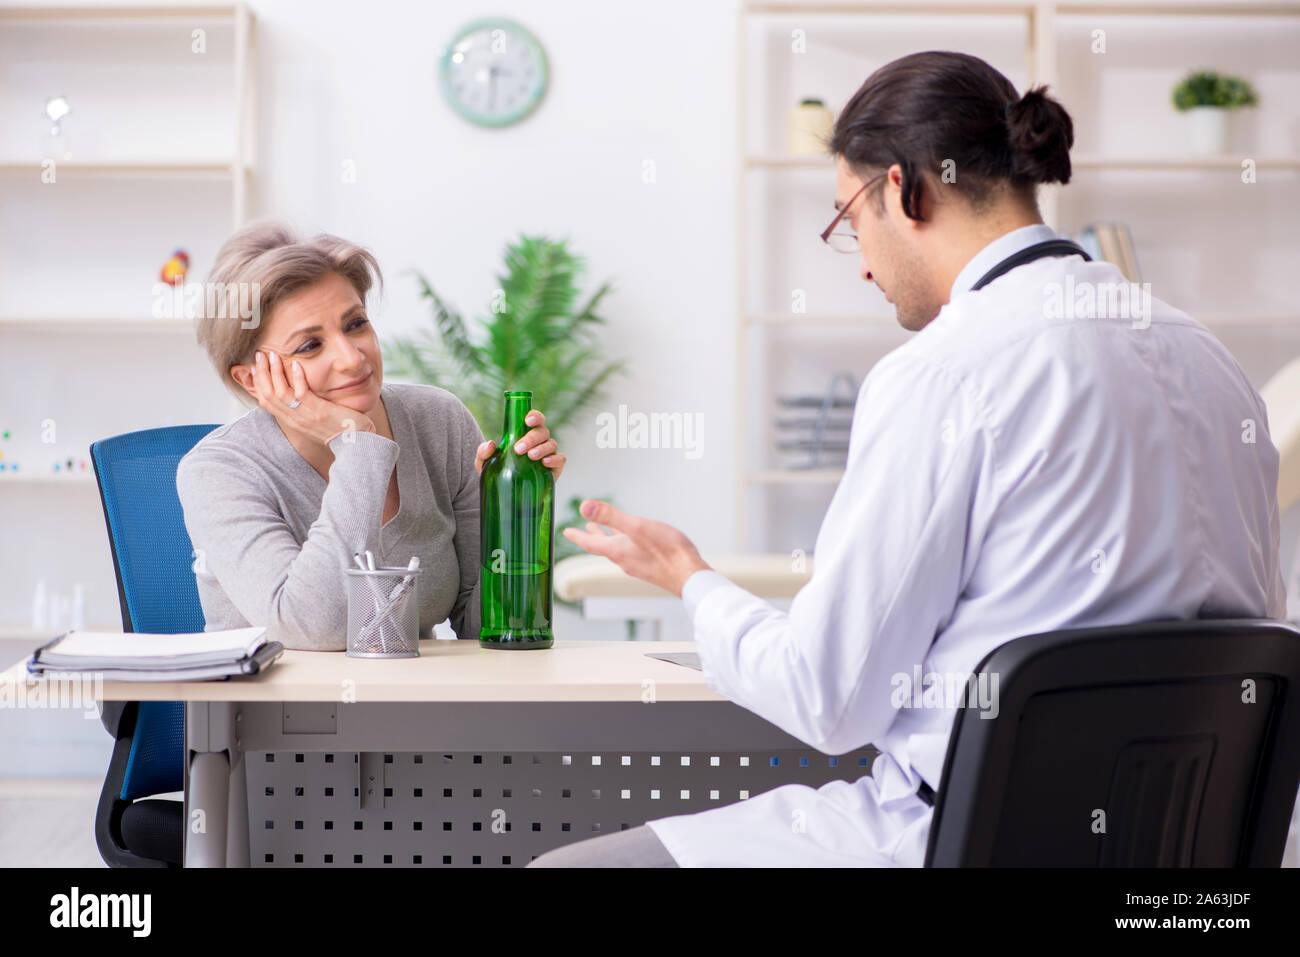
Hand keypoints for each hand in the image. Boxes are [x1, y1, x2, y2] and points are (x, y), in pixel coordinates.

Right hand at [250, 349, 375, 446]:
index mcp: (290, 420)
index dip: (258, 383)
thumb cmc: (338, 429)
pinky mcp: (318, 411)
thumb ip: (303, 407)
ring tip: (272, 355)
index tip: (255, 366)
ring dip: (274, 372)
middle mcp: (293, 419)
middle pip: (267, 395)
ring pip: (280, 393)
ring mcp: (304, 416)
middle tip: (260, 355)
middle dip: (261, 373)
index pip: (265, 401)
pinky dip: (297, 378)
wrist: (354, 444)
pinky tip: (296, 364)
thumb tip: (298, 391)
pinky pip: (301, 393)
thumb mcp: (313, 419)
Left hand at [475, 409, 565, 479]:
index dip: (534, 416)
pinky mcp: (554, 468)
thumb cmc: (497, 473)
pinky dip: (554, 459)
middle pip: (542, 432)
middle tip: (519, 449)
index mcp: (525, 434)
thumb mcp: (484, 463)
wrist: (508, 494)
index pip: (535, 419)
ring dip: (541, 448)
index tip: (527, 421)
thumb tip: (491, 444)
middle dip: (531, 438)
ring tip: (530, 456)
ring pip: (551, 444)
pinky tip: (545, 463)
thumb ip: (483, 453)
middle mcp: (539, 441)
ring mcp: (548, 454)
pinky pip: (560, 459)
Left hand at [561, 499, 710, 596]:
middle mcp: (624, 559)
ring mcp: (637, 564)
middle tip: (582, 529)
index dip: (577, 535)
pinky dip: (625, 542)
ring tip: (605, 531)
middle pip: (603, 546)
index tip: (566, 531)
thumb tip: (583, 506)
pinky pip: (631, 551)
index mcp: (617, 550)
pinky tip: (635, 540)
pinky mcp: (650, 566)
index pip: (590, 543)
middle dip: (592, 535)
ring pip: (617, 548)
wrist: (690, 576)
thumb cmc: (667, 552)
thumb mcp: (637, 527)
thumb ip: (611, 516)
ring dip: (608, 538)